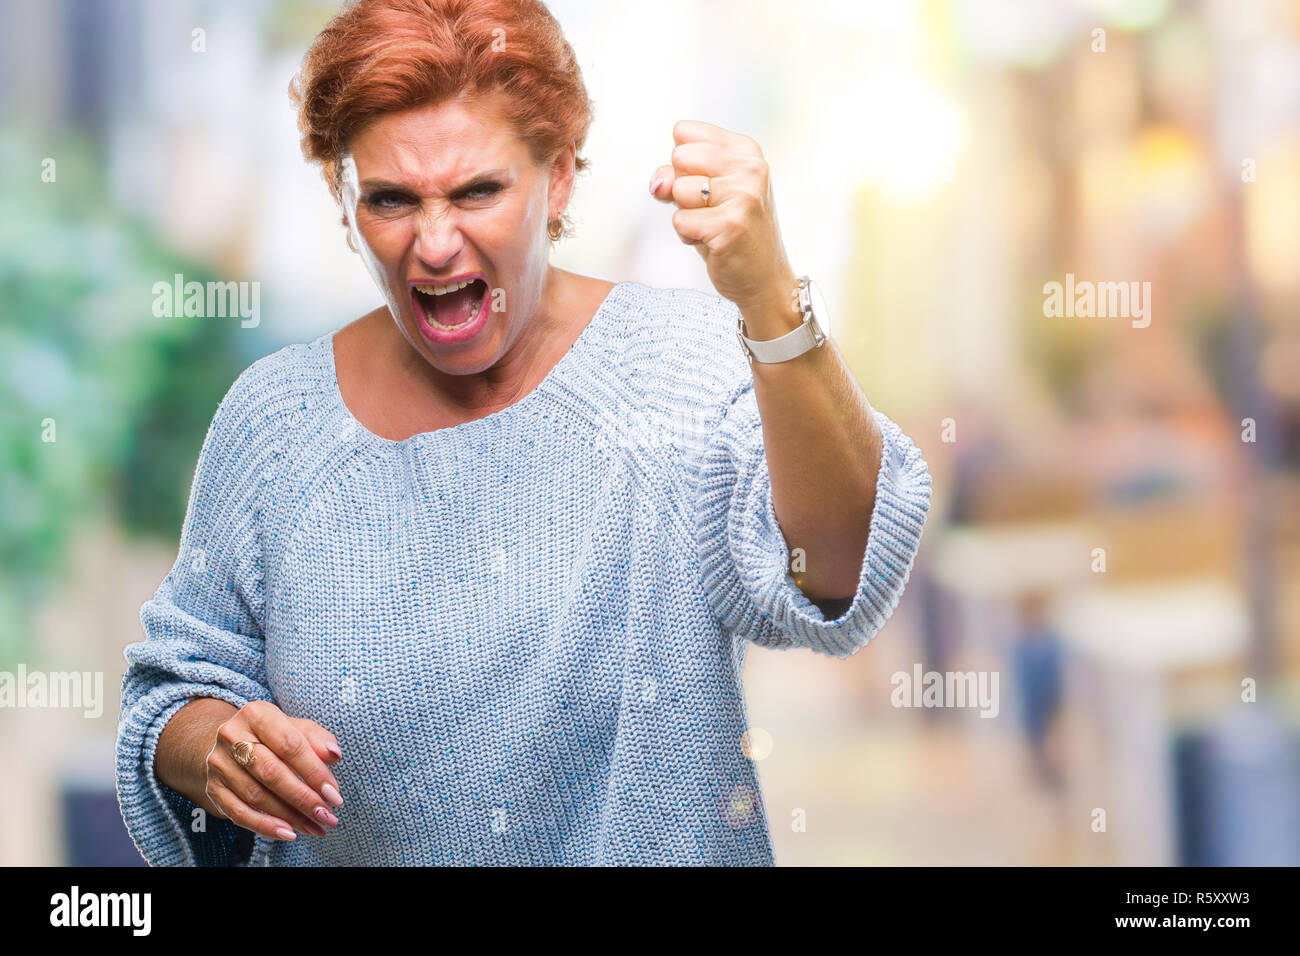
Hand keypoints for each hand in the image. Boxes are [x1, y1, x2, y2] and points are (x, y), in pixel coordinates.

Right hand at [203, 699, 344, 840]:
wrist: (231, 742)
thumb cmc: (273, 735)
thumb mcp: (296, 727)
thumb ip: (317, 739)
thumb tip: (334, 755)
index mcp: (256, 714)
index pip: (289, 745)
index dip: (314, 771)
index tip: (334, 793)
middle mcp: (232, 736)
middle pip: (271, 773)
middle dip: (303, 798)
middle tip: (326, 815)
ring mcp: (219, 763)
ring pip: (256, 796)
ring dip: (289, 816)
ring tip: (314, 827)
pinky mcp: (213, 788)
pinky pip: (238, 813)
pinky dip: (265, 826)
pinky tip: (289, 833)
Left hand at [649, 119, 797, 316]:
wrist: (764, 278)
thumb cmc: (734, 231)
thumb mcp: (709, 191)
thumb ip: (677, 174)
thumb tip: (658, 184)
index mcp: (746, 151)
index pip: (683, 133)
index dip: (682, 164)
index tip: (706, 183)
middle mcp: (749, 169)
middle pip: (679, 156)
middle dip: (682, 187)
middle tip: (709, 209)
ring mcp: (742, 196)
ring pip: (678, 190)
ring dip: (686, 214)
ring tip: (712, 226)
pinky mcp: (729, 226)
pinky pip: (679, 221)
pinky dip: (688, 236)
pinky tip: (713, 241)